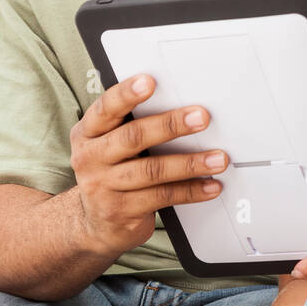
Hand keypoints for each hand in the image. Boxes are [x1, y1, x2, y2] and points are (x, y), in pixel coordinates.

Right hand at [69, 74, 227, 257]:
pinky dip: (191, 190)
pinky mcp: (120, 211)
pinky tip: (211, 185)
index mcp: (88, 133)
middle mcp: (90, 158)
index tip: (149, 81)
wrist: (95, 224)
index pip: (106, 108)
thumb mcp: (111, 145)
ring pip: (152, 171)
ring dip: (190, 163)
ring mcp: (102, 187)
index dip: (127, 94)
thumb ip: (133, 125)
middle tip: (202, 117)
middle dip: (171, 125)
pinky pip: (162, 196)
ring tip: (219, 159)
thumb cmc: (112, 171)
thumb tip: (183, 106)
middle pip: (133, 137)